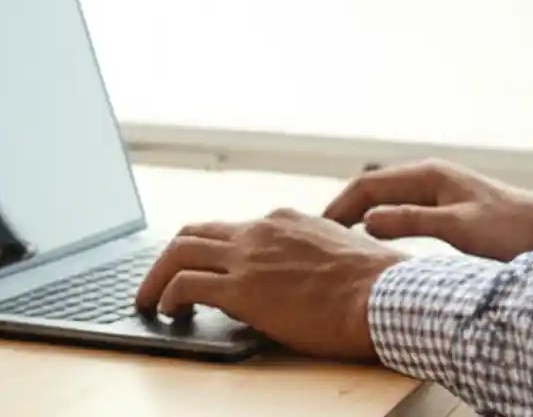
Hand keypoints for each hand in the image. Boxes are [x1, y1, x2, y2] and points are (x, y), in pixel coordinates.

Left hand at [135, 208, 405, 359]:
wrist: (384, 296)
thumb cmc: (376, 283)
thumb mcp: (340, 254)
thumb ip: (311, 256)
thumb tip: (305, 277)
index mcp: (287, 221)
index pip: (235, 229)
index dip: (214, 251)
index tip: (209, 269)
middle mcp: (262, 230)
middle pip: (195, 231)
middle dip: (171, 256)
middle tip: (159, 278)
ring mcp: (249, 257)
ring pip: (179, 251)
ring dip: (156, 276)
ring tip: (149, 299)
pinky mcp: (241, 290)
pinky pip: (185, 285)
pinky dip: (167, 296)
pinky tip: (169, 311)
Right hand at [324, 159, 532, 260]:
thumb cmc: (509, 229)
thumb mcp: (459, 228)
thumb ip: (413, 221)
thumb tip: (367, 219)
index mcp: (428, 174)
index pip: (367, 185)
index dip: (338, 207)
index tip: (316, 232)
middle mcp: (429, 175)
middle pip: (370, 188)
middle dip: (342, 210)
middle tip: (316, 239)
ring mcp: (437, 189)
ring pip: (384, 198)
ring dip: (358, 215)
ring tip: (335, 242)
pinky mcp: (445, 205)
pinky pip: (400, 209)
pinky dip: (379, 221)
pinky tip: (371, 242)